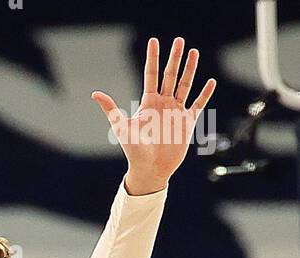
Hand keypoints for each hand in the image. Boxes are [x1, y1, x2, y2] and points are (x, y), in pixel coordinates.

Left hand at [92, 36, 216, 193]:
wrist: (149, 170)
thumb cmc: (134, 151)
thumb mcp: (122, 127)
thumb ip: (111, 109)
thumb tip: (95, 94)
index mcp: (148, 102)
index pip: (151, 74)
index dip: (153, 58)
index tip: (154, 41)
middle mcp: (163, 104)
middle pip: (170, 75)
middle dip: (174, 58)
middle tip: (179, 40)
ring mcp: (176, 111)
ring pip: (185, 85)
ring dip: (190, 69)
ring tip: (193, 52)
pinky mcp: (187, 122)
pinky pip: (198, 105)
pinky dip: (205, 94)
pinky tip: (210, 82)